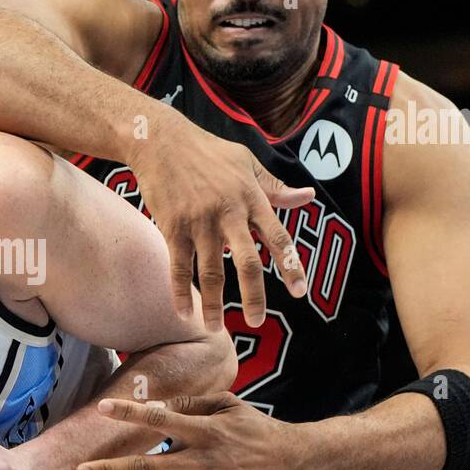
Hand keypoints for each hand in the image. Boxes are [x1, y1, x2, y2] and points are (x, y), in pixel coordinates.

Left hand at [74, 393, 304, 469]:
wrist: (288, 462)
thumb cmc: (254, 427)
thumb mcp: (227, 404)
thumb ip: (192, 402)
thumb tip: (157, 403)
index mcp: (203, 430)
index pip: (159, 418)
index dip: (130, 413)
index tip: (102, 409)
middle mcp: (199, 459)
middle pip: (147, 465)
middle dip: (111, 468)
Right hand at [127, 131, 313, 331]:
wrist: (161, 141)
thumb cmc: (207, 151)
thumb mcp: (246, 162)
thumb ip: (275, 186)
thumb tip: (307, 195)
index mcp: (251, 198)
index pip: (278, 237)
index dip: (291, 266)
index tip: (301, 292)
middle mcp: (228, 213)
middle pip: (246, 262)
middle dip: (254, 295)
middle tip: (257, 321)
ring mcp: (199, 222)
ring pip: (210, 271)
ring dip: (213, 304)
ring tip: (214, 328)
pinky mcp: (173, 227)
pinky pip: (178, 266)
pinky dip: (180, 291)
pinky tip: (184, 312)